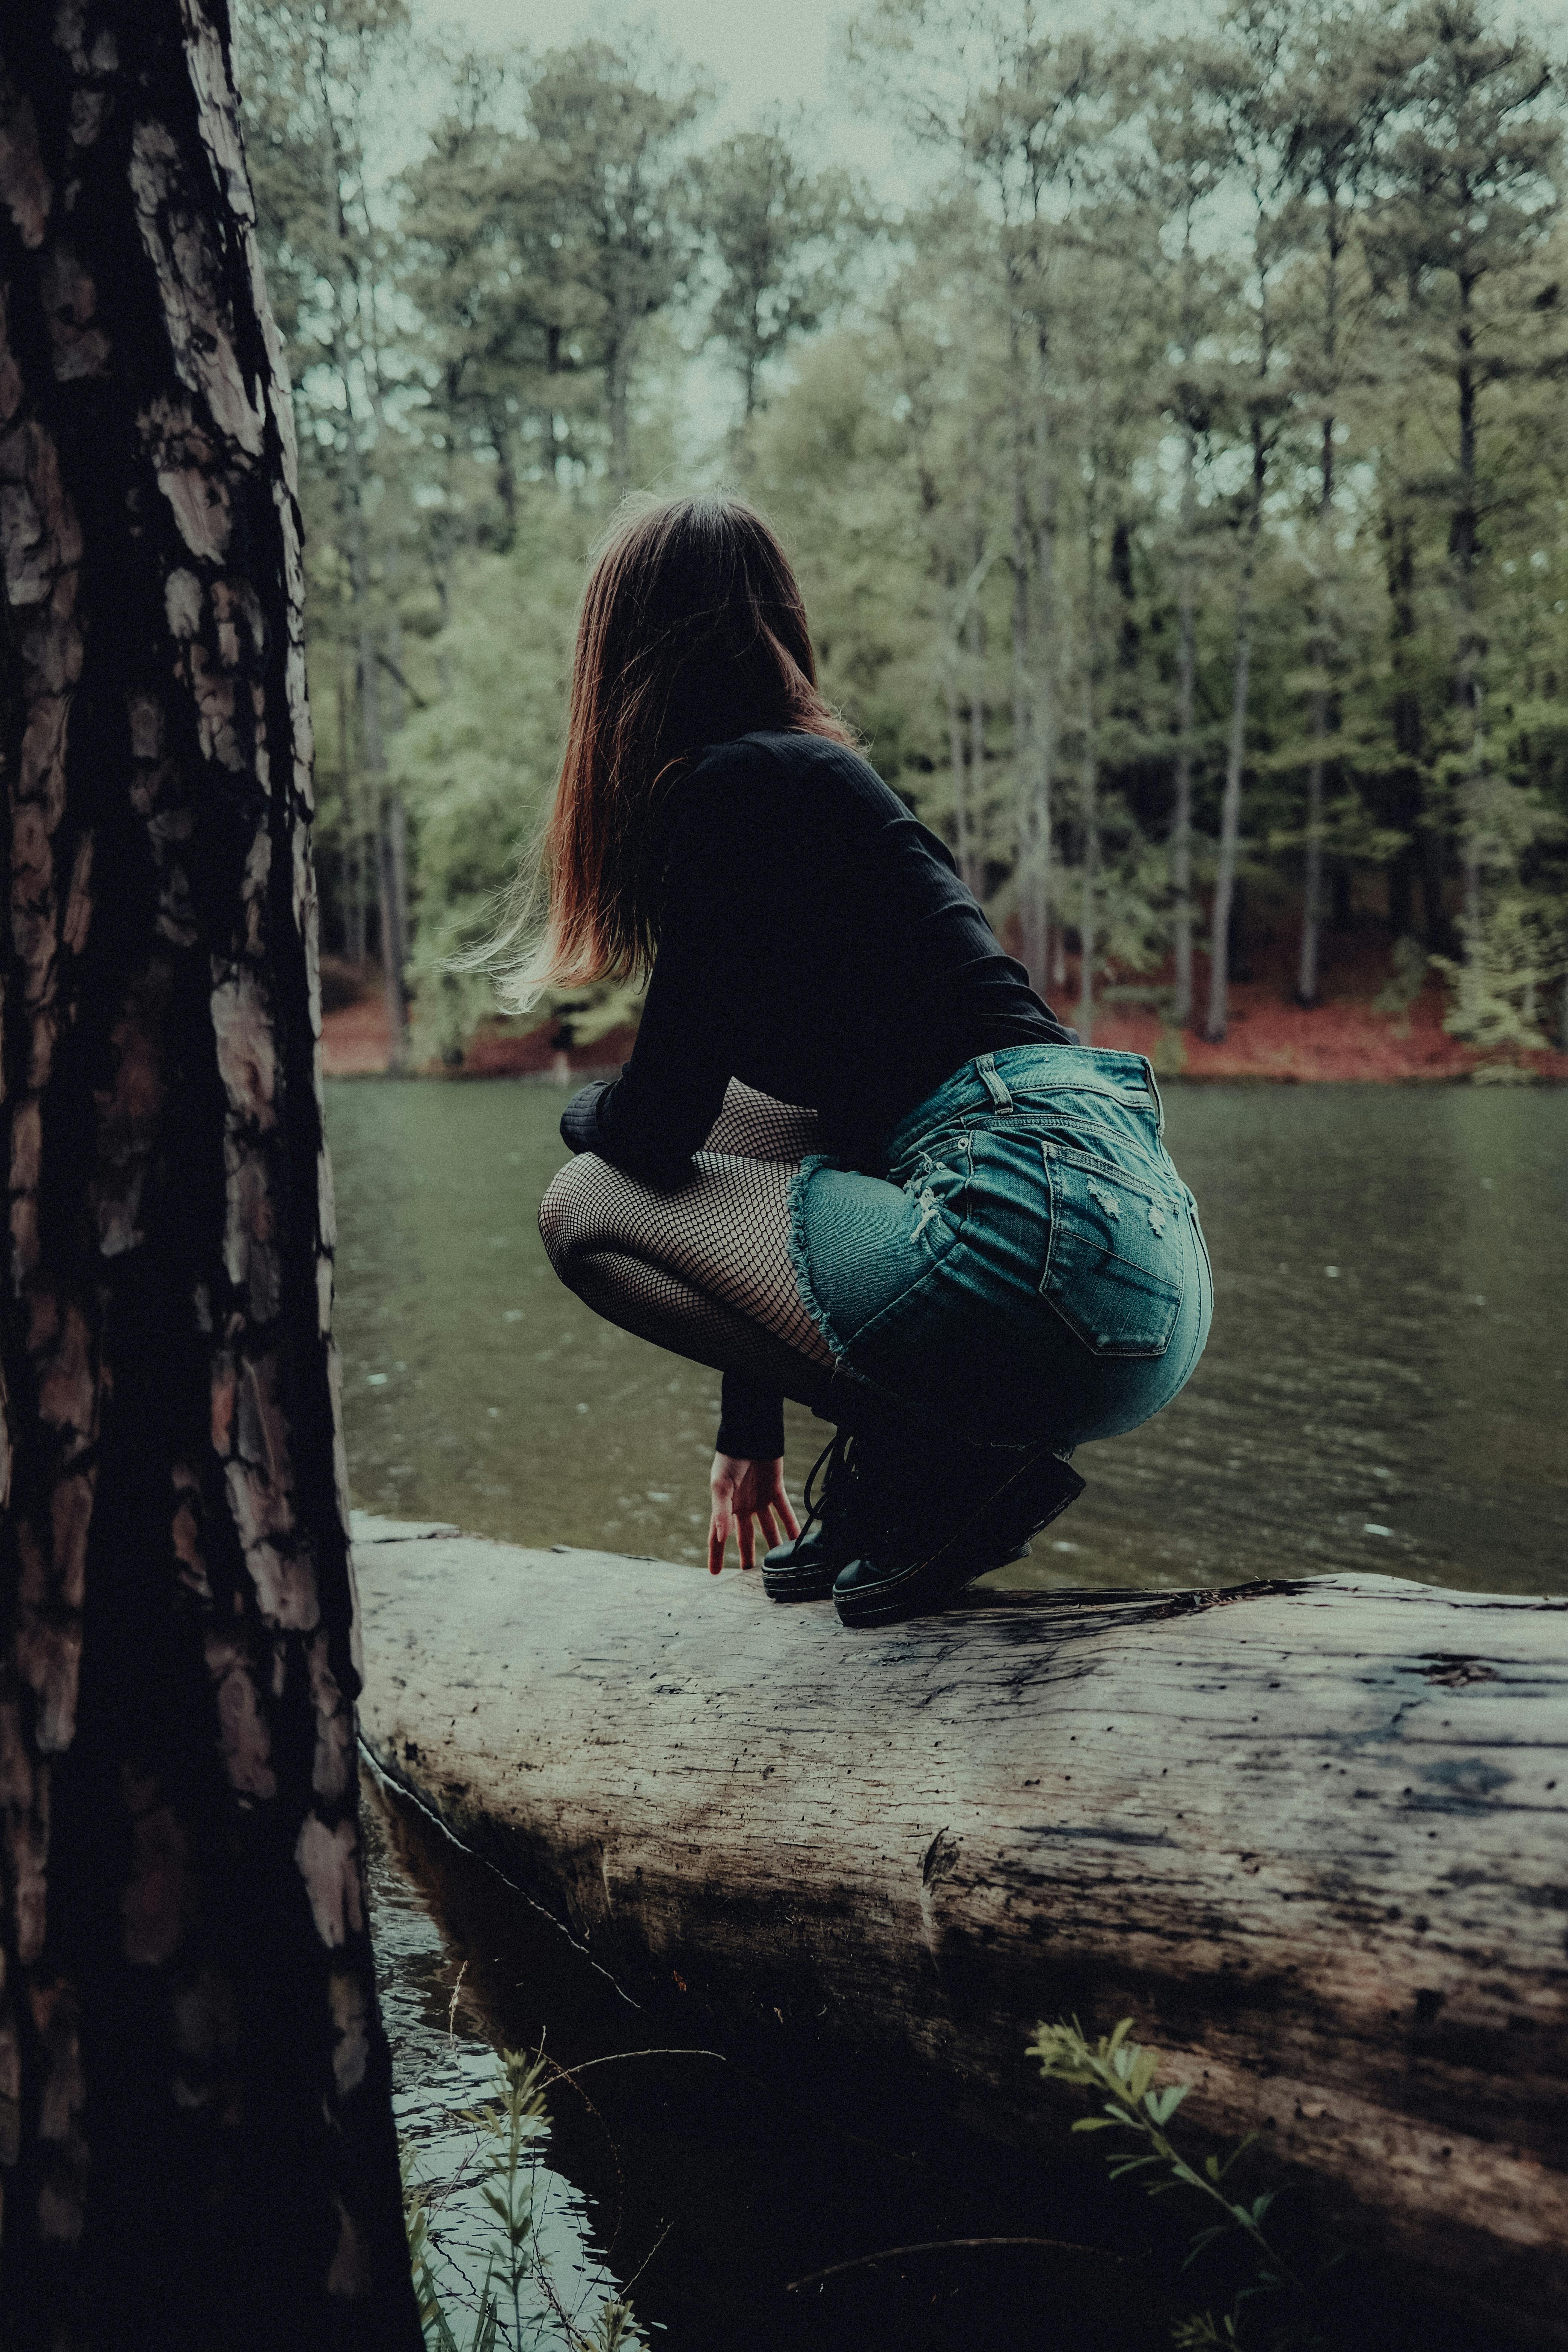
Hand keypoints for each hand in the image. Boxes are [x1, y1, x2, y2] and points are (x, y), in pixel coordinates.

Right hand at [707, 1453, 798, 1574]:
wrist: (750, 1435)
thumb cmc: (729, 1459)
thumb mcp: (721, 1485)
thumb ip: (720, 1512)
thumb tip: (720, 1537)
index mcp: (723, 1506)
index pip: (717, 1535)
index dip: (715, 1554)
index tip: (714, 1574)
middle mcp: (741, 1505)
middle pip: (745, 1536)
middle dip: (747, 1555)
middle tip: (751, 1578)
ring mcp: (758, 1498)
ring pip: (767, 1527)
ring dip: (772, 1544)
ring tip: (778, 1565)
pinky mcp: (774, 1489)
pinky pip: (784, 1511)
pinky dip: (791, 1525)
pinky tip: (797, 1539)